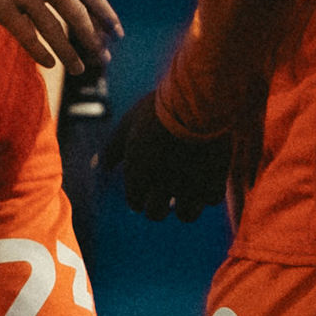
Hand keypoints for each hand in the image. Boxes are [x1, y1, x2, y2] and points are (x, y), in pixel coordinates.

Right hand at [0, 0, 119, 72]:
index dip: (106, 15)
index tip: (117, 34)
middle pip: (76, 14)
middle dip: (92, 40)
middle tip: (103, 59)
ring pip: (54, 30)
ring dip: (69, 53)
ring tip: (78, 69)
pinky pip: (27, 36)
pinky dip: (41, 52)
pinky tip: (49, 63)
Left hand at [100, 88, 228, 221]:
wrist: (196, 100)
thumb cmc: (158, 109)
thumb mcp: (129, 124)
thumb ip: (112, 149)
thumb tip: (100, 168)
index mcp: (138, 173)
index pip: (135, 201)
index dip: (138, 196)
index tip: (145, 187)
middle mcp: (162, 185)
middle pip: (156, 214)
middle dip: (157, 206)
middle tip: (164, 194)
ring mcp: (190, 184)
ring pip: (185, 214)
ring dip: (184, 205)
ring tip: (187, 192)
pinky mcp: (216, 179)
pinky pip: (211, 199)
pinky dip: (208, 192)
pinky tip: (207, 179)